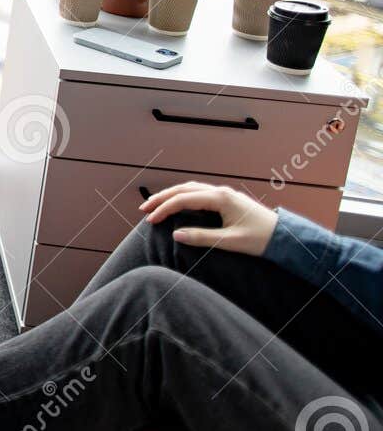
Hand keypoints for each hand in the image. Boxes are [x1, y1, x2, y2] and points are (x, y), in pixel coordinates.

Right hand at [139, 182, 277, 255]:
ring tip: (155, 205)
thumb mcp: (230, 242)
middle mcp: (221, 192)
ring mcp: (224, 194)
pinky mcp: (227, 200)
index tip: (150, 220)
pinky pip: (199, 193)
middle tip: (144, 208)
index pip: (184, 200)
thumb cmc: (261, 240)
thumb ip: (202, 237)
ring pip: (191, 189)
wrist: (285, 237)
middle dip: (162, 198)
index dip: (164, 209)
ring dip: (172, 195)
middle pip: (184, 189)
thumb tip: (176, 234)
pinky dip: (183, 196)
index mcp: (220, 198)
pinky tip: (177, 204)